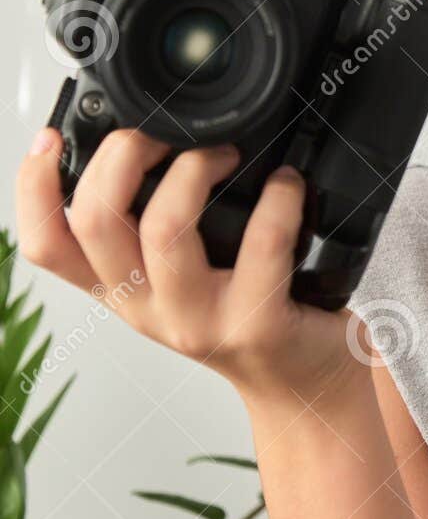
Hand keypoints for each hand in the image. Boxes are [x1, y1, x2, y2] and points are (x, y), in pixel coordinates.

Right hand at [15, 125, 365, 410]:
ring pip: (165, 229)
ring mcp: (198, 322)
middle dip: (124, 152)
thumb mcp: (182, 279)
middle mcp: (148, 310)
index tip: (51, 140)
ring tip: (227, 154)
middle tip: (165, 134)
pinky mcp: (257, 326)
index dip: (34, 189)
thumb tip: (147, 141)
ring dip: (195, 170)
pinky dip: (278, 199)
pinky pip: (262, 242)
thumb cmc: (249, 317)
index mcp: (122, 291)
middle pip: (96, 221)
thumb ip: (153, 228)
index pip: (47, 246)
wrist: (302, 385)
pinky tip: (287, 184)